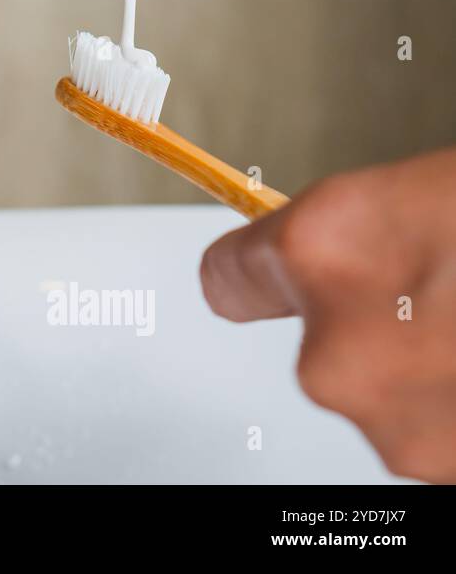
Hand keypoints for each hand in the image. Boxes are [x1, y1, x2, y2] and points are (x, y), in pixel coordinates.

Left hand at [201, 148, 455, 482]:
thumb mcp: (431, 192)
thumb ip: (358, 235)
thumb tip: (318, 262)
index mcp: (326, 249)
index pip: (230, 278)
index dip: (260, 272)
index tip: (265, 275)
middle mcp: (343, 353)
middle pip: (324, 349)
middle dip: (377, 326)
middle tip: (451, 290)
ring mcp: (404, 429)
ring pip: (392, 399)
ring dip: (434, 373)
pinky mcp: (451, 471)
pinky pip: (441, 434)